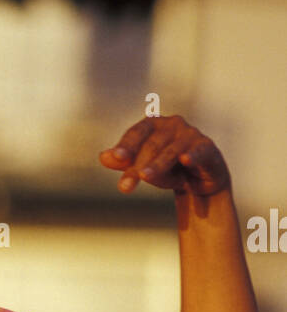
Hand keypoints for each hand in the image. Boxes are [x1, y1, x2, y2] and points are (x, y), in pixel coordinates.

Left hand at [99, 115, 231, 196]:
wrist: (197, 180)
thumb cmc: (165, 168)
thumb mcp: (141, 166)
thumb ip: (123, 162)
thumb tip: (103, 157)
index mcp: (152, 125)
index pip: (136, 134)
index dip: (126, 146)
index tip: (117, 159)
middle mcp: (172, 125)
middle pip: (151, 145)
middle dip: (137, 166)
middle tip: (125, 187)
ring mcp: (191, 134)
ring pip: (171, 151)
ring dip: (158, 165)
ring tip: (145, 177)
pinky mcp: (207, 147)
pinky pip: (199, 151)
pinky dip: (193, 155)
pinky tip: (185, 160)